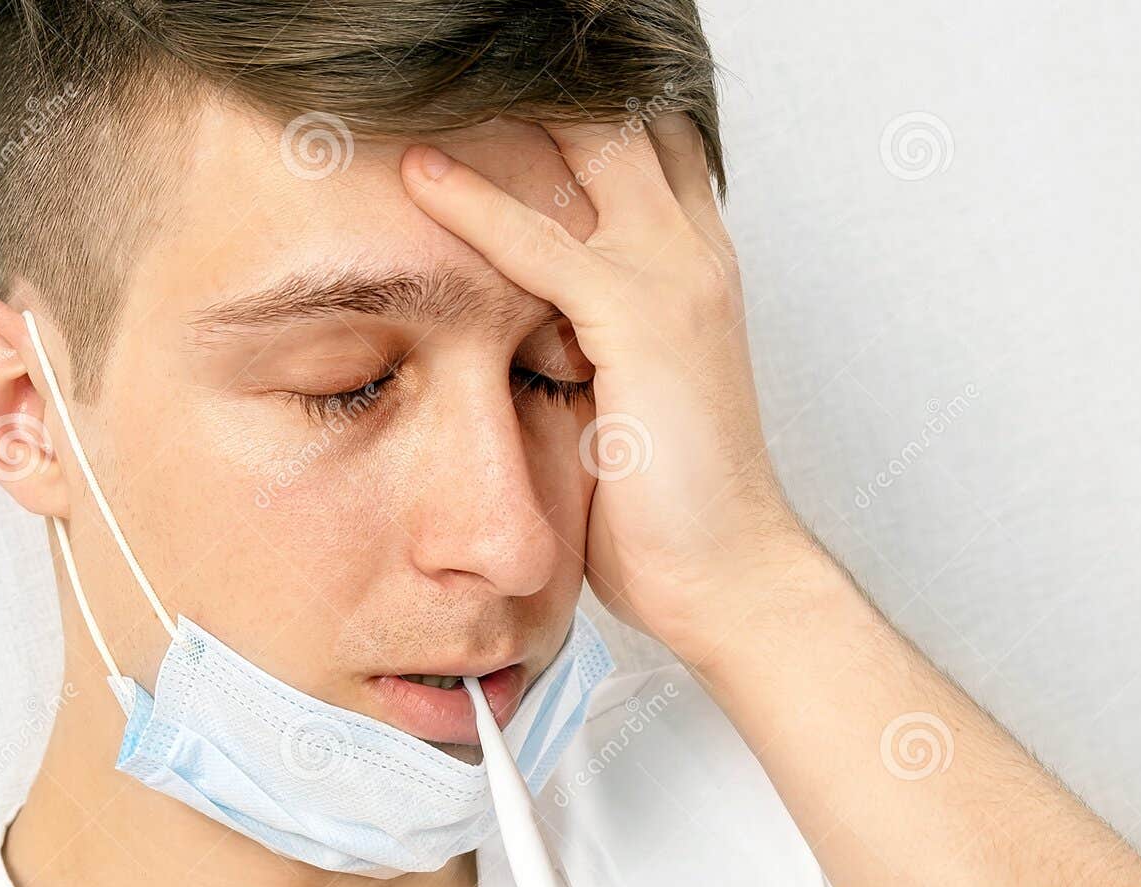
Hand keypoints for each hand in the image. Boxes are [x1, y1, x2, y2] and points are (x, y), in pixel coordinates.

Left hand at [399, 118, 805, 665]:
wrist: (725, 570)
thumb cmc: (668, 499)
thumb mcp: (615, 390)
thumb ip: (575, 332)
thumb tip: (506, 317)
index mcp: (693, 264)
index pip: (644, 145)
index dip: (579, 107)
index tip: (496, 89)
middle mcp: (692, 252)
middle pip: (621, 120)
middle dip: (544, 86)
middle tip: (454, 63)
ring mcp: (673, 278)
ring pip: (584, 150)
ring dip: (502, 113)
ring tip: (419, 85)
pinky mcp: (639, 320)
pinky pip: (539, 242)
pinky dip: (472, 203)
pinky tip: (416, 174)